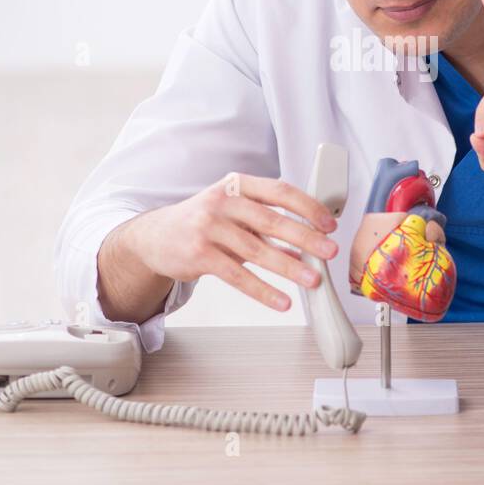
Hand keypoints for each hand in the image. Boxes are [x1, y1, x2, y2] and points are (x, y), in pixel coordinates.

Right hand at [104, 173, 339, 313]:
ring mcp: (208, 227)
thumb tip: (305, 247)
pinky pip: (237, 275)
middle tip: (329, 252)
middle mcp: (222, 201)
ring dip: (289, 267)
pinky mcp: (198, 254)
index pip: (279, 191)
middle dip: (306, 238)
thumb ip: (266, 226)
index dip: (308, 207)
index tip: (329, 224)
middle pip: (272, 220)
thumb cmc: (203, 222)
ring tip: (312, 280)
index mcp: (237, 184)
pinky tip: (282, 301)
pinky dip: (263, 290)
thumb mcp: (233, 213)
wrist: (154, 236)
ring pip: (256, 249)